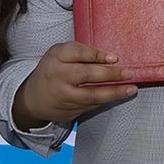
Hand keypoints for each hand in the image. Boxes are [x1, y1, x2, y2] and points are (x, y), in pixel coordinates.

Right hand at [13, 41, 136, 130]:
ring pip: (92, 95)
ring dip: (114, 92)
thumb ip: (79, 53)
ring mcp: (64, 96)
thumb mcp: (58, 54)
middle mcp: (58, 76)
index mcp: (56, 58)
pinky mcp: (69, 111)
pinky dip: (106, 100)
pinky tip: (118, 96)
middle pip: (86, 74)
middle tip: (128, 73)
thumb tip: (108, 57)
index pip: (77, 52)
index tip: (114, 58)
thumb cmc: (51, 71)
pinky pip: (91, 105)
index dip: (96, 54)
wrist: (33, 99)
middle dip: (110, 74)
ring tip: (130, 89)